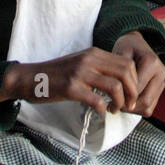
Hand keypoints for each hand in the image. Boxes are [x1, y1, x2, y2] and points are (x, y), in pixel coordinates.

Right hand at [0, 46, 138, 113]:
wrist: (30, 77)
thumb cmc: (56, 74)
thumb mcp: (80, 63)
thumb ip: (99, 67)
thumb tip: (120, 82)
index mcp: (94, 53)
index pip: (127, 64)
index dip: (134, 81)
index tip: (130, 94)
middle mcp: (89, 60)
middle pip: (126, 73)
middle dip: (132, 92)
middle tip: (128, 105)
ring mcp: (80, 73)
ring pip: (115, 86)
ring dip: (119, 102)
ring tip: (113, 110)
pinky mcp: (71, 88)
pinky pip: (96, 100)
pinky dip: (102, 109)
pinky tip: (99, 111)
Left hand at [113, 30, 164, 115]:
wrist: (137, 43)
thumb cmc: (127, 47)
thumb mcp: (120, 53)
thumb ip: (120, 72)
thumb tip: (118, 93)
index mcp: (151, 62)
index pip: (137, 88)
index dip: (122, 97)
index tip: (109, 98)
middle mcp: (160, 73)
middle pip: (145, 100)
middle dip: (127, 105)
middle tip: (113, 105)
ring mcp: (162, 82)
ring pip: (148, 107)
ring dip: (132, 109)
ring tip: (118, 104)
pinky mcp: (159, 89)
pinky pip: (150, 108)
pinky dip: (137, 109)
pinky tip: (127, 102)